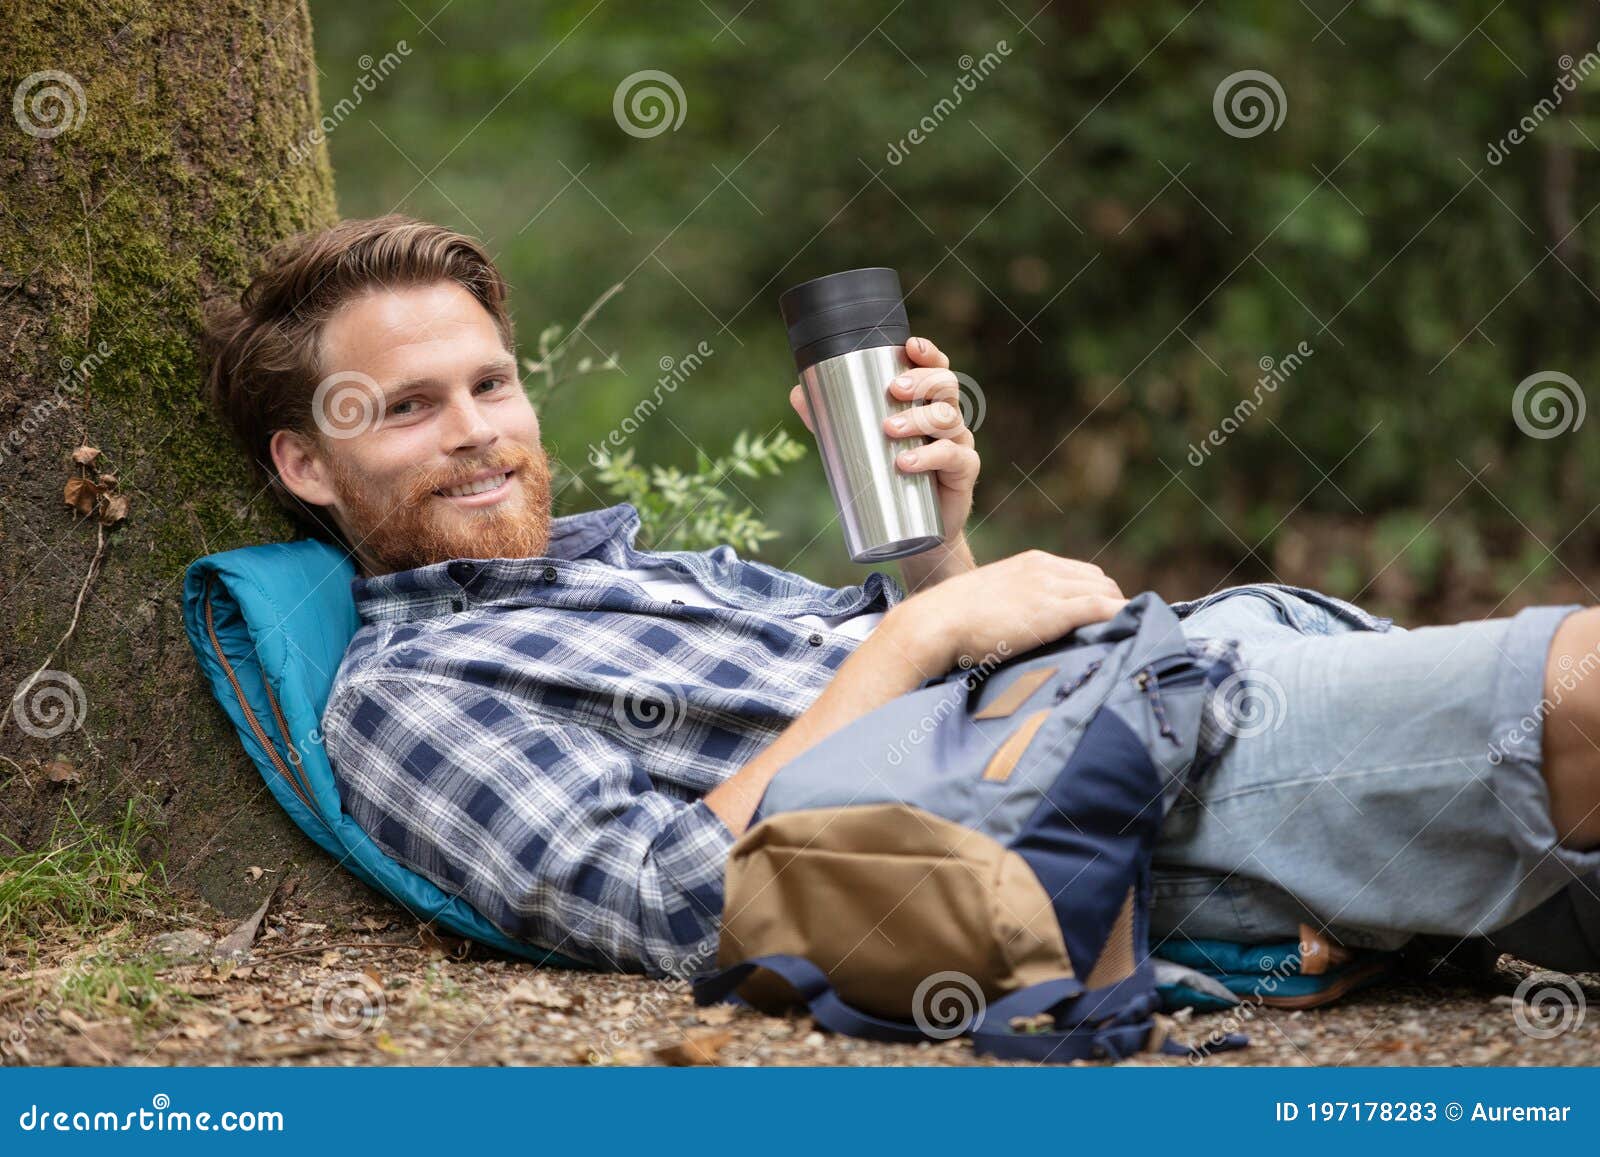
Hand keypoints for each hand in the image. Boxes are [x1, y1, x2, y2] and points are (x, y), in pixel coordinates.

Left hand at [788, 336, 979, 541]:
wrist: (912, 530)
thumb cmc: (887, 476)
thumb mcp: (857, 444)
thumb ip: (829, 419)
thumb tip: (797, 393)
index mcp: (925, 403)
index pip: (934, 368)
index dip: (928, 354)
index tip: (911, 347)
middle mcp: (946, 418)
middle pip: (946, 385)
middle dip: (922, 381)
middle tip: (895, 390)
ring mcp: (958, 443)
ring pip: (948, 418)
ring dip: (920, 419)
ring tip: (890, 429)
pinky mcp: (964, 472)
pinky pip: (954, 457)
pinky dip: (931, 457)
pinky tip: (907, 462)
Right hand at [880, 550, 1125, 674]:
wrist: (936, 622)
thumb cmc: (952, 619)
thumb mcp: (990, 598)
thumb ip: (1014, 602)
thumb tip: (1021, 623)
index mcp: (1030, 562)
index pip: (1080, 572)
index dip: (1096, 593)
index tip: (1101, 614)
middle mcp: (1044, 568)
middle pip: (1099, 579)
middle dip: (1111, 602)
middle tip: (1115, 629)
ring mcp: (1049, 587)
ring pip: (1105, 592)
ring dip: (1119, 612)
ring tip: (1126, 635)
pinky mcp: (1052, 611)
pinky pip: (1102, 608)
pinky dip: (1121, 616)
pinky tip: (1131, 629)